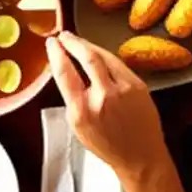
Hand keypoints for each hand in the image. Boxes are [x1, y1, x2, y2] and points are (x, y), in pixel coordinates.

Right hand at [48, 31, 169, 180]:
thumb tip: (66, 72)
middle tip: (64, 36)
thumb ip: (72, 99)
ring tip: (77, 41)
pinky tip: (97, 52)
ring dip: (88, 45)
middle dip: (73, 42)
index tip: (52, 43)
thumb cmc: (107, 145)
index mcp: (82, 111)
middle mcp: (103, 97)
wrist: (140, 155)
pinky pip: (118, 63)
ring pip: (104, 56)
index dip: (56, 54)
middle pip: (87, 57)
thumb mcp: (78, 126)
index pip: (65, 73)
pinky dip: (105, 55)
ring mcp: (124, 89)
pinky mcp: (138, 84)